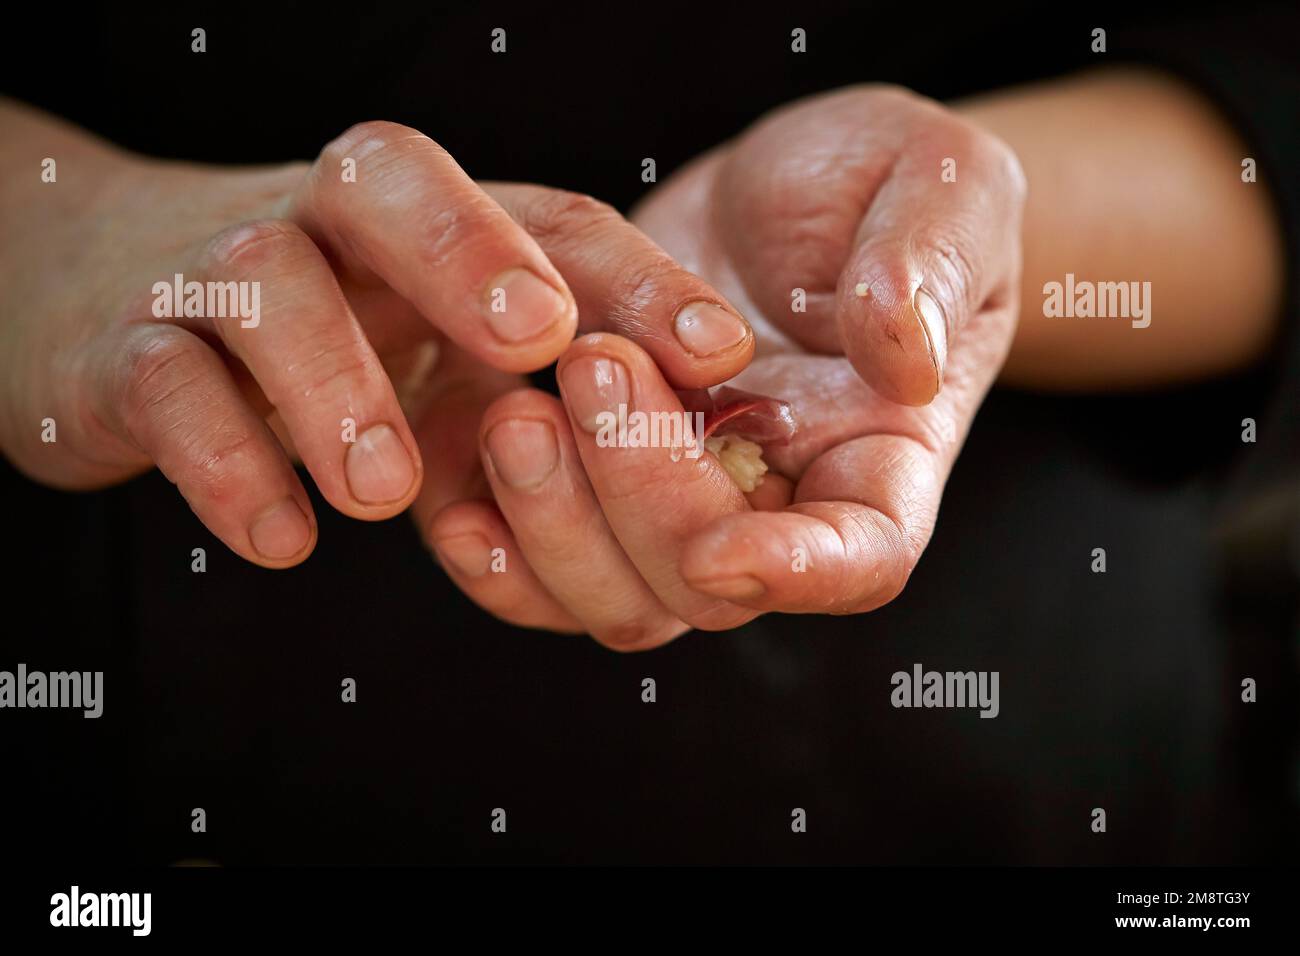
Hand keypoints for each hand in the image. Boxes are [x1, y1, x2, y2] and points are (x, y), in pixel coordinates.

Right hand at [0, 110, 753, 567]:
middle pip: (389, 184)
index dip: (636, 278)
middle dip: (469, 258)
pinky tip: (285, 537)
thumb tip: (689, 449)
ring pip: (267, 287)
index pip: (547, 221)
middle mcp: (328, 224)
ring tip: (383, 492)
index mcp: (435, 223)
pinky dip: (224, 460)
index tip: (714, 350)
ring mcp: (221, 277)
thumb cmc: (343, 339)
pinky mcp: (130, 350)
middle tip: (539, 343)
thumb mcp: (455, 353)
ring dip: (335, 388)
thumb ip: (548, 386)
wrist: (131, 317)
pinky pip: (166, 385)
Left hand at [430, 85, 1024, 646]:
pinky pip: (547, 569)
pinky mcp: (603, 482)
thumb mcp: (940, 184)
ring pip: (623, 595)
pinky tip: (457, 507)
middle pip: (711, 584)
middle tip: (596, 361)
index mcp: (881, 454)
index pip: (860, 556)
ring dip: (559, 522)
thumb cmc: (887, 185)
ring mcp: (687, 500)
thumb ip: (927, 262)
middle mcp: (782, 502)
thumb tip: (900, 354)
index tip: (721, 553)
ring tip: (518, 407)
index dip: (797, 575)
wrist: (792, 189)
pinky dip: (501, 558)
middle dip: (642, 492)